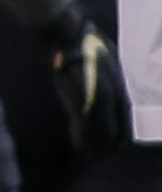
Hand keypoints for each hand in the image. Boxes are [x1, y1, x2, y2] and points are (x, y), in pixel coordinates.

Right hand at [51, 24, 131, 159]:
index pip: (124, 115)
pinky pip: (82, 125)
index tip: (119, 146)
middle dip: (111, 144)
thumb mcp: (108, 57)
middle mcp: (111, 93)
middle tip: (105, 157)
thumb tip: (107, 85)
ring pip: (100, 129)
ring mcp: (95, 96)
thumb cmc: (85, 40)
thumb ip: (109, 75)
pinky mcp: (78, 98)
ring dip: (96, 145)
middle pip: (115, 126)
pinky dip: (81, 138)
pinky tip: (79, 147)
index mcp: (118, 83)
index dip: (122, 133)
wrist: (67, 33)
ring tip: (93, 158)